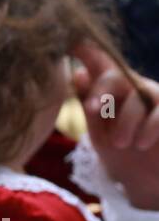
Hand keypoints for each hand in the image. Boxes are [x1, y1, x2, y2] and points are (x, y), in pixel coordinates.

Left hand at [71, 41, 158, 207]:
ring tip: (120, 143)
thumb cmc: (120, 152)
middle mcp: (134, 88)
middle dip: (101, 90)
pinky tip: (140, 143)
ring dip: (126, 120)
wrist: (146, 180)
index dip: (86, 49)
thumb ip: (91, 104)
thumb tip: (78, 74)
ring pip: (140, 95)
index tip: (70, 40)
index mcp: (111, 91)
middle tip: (92, 109)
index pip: (99, 63)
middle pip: (116, 75)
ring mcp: (156, 98)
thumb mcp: (99, 130)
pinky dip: (150, 126)